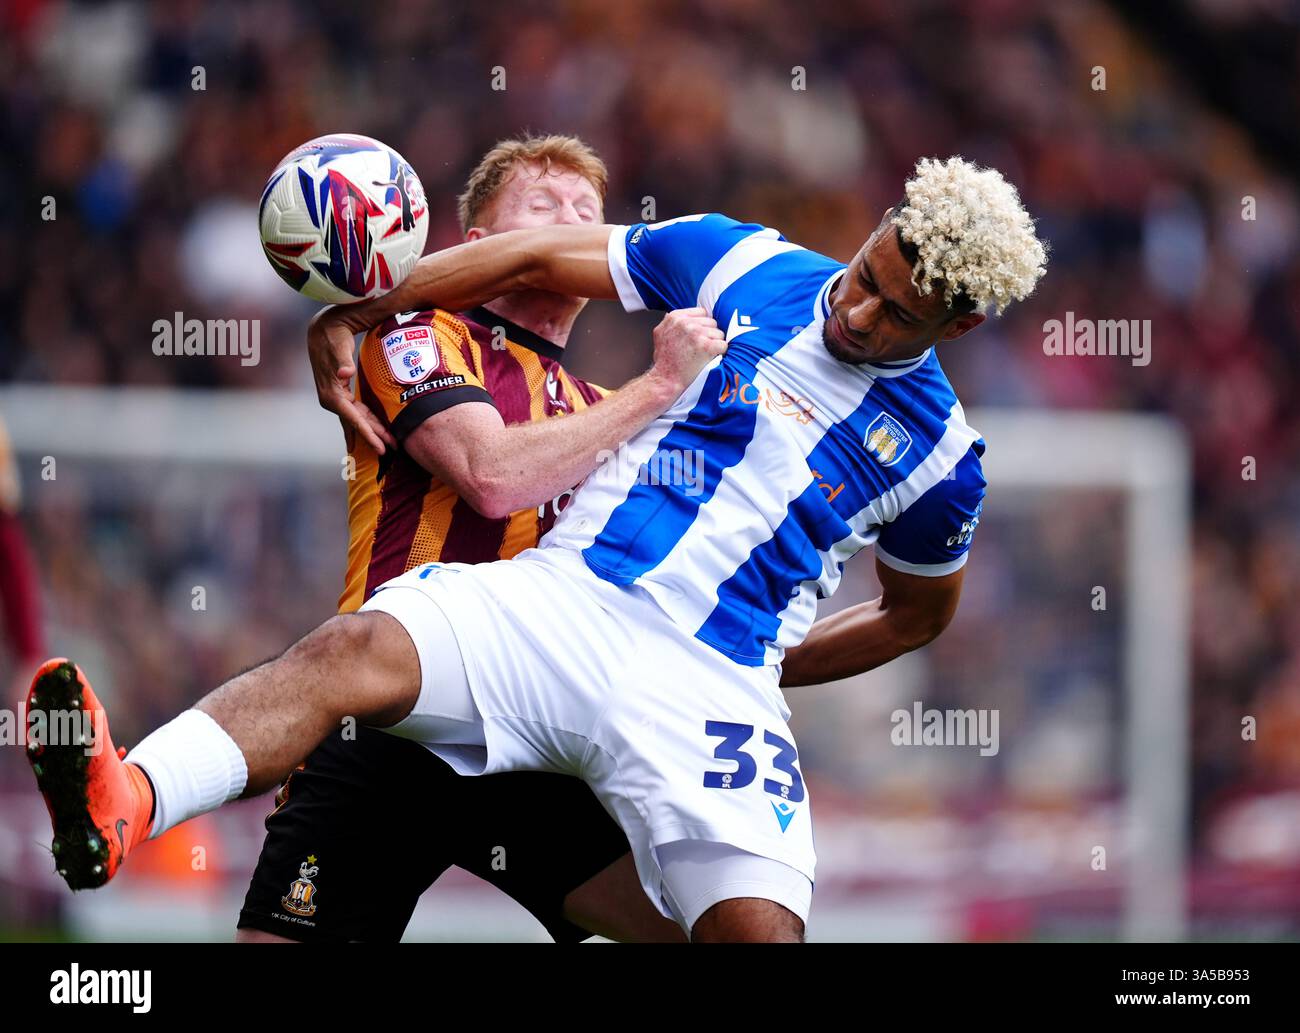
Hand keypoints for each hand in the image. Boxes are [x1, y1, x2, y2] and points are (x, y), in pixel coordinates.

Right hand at [307, 306, 395, 454]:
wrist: (323, 328)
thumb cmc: (334, 337)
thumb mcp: (339, 347)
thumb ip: (343, 361)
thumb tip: (345, 373)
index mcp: (332, 394)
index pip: (353, 419)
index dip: (368, 434)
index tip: (380, 448)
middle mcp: (332, 400)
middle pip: (357, 423)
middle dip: (375, 437)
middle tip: (393, 450)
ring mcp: (336, 398)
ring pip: (358, 420)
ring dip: (372, 432)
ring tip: (388, 445)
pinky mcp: (341, 394)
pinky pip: (355, 413)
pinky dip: (365, 424)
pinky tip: (373, 434)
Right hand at [647, 307, 726, 397]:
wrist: (666, 379)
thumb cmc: (664, 360)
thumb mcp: (661, 333)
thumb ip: (673, 322)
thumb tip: (686, 316)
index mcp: (675, 317)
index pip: (702, 312)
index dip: (703, 325)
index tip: (698, 336)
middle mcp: (685, 323)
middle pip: (712, 322)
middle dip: (710, 335)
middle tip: (700, 348)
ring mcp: (696, 334)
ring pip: (719, 333)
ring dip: (715, 344)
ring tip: (703, 355)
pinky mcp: (706, 346)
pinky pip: (723, 345)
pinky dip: (720, 353)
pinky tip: (711, 358)